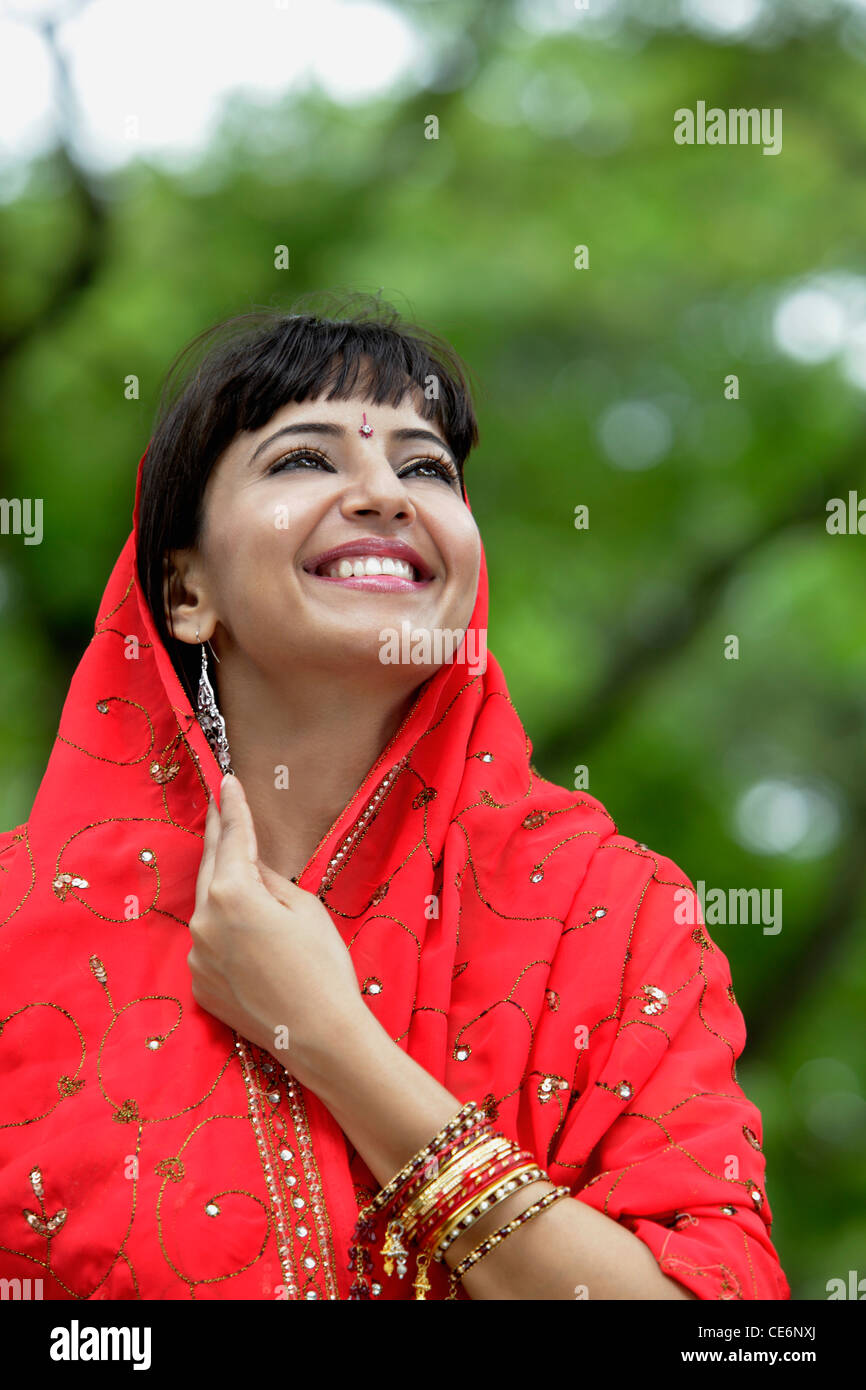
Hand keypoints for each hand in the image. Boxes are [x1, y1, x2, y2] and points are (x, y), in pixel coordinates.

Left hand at [187, 773, 364, 1079]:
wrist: (318, 1036)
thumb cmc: (323, 966)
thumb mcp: (305, 909)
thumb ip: (270, 880)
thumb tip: (251, 869)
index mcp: (232, 893)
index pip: (232, 839)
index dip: (232, 807)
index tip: (228, 781)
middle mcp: (204, 921)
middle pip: (209, 867)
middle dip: (216, 836)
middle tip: (219, 805)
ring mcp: (196, 956)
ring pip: (208, 908)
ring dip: (222, 888)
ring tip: (238, 869)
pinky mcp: (200, 984)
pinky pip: (209, 944)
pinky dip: (223, 929)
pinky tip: (245, 932)